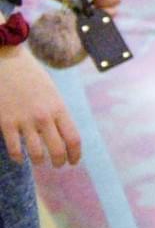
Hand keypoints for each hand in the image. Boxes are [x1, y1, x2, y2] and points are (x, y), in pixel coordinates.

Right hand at [0, 47, 80, 165]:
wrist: (8, 63)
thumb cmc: (32, 78)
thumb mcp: (52, 94)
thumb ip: (58, 114)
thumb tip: (63, 136)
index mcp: (59, 108)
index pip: (73, 139)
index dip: (75, 155)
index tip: (73, 162)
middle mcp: (44, 117)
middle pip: (58, 149)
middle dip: (59, 161)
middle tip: (57, 165)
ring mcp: (24, 121)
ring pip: (36, 153)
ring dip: (40, 161)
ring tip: (40, 161)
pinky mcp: (6, 123)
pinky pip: (14, 149)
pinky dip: (18, 157)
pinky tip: (20, 158)